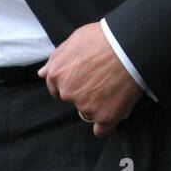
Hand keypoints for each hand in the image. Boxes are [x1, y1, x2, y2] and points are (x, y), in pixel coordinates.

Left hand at [37, 22, 143, 136]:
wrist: (129, 46)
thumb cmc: (103, 39)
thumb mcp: (74, 40)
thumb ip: (56, 58)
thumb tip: (42, 73)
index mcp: (57, 75)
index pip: (57, 89)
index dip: (72, 84)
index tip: (85, 80)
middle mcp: (68, 93)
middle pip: (73, 100)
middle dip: (84, 93)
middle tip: (102, 80)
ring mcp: (85, 106)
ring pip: (89, 112)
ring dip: (98, 105)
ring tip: (114, 88)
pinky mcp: (105, 117)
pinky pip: (102, 131)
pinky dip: (107, 124)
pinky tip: (113, 114)